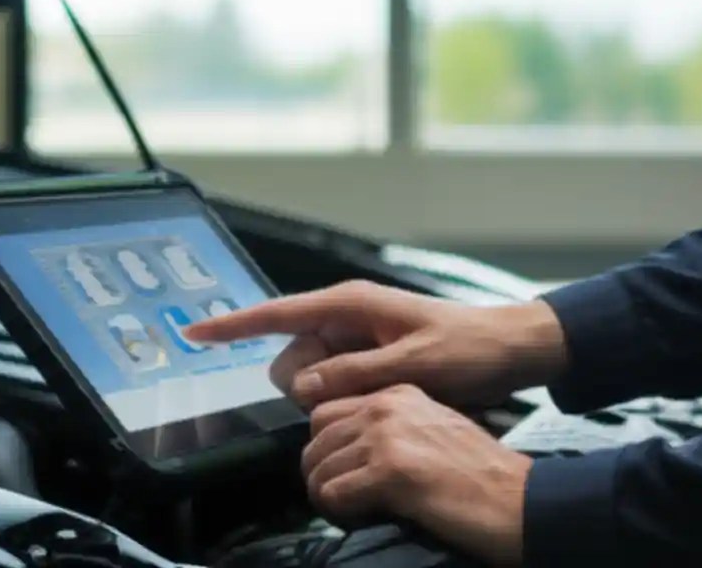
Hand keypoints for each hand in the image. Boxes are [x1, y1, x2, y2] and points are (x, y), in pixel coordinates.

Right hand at [184, 280, 566, 408]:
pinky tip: (375, 397)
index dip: (233, 326)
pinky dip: (343, 395)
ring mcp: (355, 335)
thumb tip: (302, 387)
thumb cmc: (467, 348)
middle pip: (292, 356)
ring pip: (312, 374)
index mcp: (350, 304)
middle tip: (363, 390)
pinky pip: (334, 379)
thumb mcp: (412, 365)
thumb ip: (354, 374)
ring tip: (384, 392)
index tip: (194, 333)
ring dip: (332, 394)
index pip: (277, 314)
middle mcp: (345, 315)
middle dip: (309, 383)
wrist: (508, 347)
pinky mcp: (366, 354)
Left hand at [304, 384, 531, 565]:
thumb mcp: (432, 427)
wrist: (514, 497)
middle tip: (341, 497)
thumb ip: (392, 427)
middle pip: (316, 439)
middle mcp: (384, 406)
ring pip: (318, 468)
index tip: (342, 472)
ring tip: (352, 511)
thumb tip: (350, 450)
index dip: (327, 447)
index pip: (326, 411)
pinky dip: (338, 512)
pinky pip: (332, 493)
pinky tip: (360, 518)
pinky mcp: (387, 471)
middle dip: (320, 471)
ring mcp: (385, 436)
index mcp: (396, 393)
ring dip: (328, 496)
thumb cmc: (480, 471)